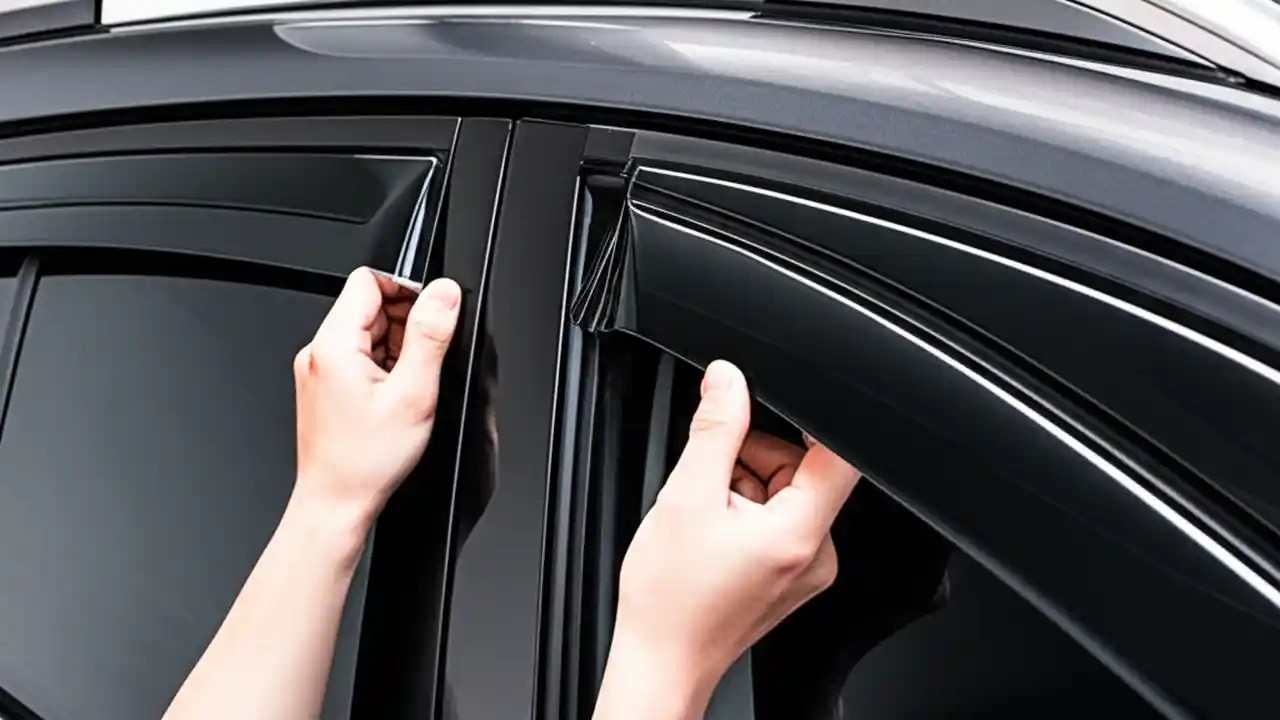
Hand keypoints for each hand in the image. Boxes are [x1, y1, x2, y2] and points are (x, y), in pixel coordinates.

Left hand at [292, 268, 460, 531]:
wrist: (336, 504)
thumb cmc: (365, 461)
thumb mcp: (414, 393)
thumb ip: (431, 336)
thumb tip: (444, 292)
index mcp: (333, 344)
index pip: (369, 280)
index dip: (407, 290)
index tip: (430, 318)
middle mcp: (318, 352)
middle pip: (370, 306)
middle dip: (404, 327)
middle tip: (420, 366)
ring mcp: (319, 370)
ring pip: (367, 333)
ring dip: (396, 350)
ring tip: (406, 390)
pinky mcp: (324, 387)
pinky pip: (359, 358)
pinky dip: (383, 370)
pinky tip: (393, 400)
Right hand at [597, 360, 859, 718]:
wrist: (660, 659)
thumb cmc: (670, 600)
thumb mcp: (685, 496)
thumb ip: (714, 430)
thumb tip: (727, 380)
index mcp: (800, 532)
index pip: (840, 452)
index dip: (811, 417)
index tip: (777, 403)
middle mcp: (816, 552)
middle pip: (802, 468)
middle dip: (752, 458)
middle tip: (708, 480)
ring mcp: (805, 566)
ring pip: (785, 492)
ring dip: (743, 486)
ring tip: (704, 515)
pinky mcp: (789, 575)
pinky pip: (778, 520)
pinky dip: (744, 512)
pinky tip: (712, 531)